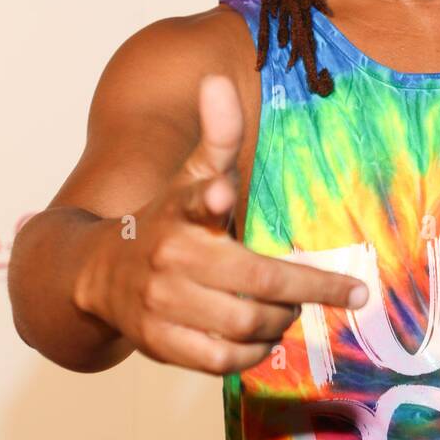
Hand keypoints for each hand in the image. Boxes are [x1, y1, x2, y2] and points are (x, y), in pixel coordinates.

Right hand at [74, 74, 368, 374]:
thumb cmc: (167, 219)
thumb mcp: (191, 174)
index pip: (196, 199)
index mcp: (182, 210)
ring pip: (244, 325)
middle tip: (339, 291)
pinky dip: (252, 352)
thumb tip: (216, 80)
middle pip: (255, 282)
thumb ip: (218, 136)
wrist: (100, 274)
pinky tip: (263, 337)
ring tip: (291, 310)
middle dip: (307, 291)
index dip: (210, 195)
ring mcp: (162, 304)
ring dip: (280, 322)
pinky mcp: (159, 343)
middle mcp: (171, 258)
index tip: (219, 193)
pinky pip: (221, 359)